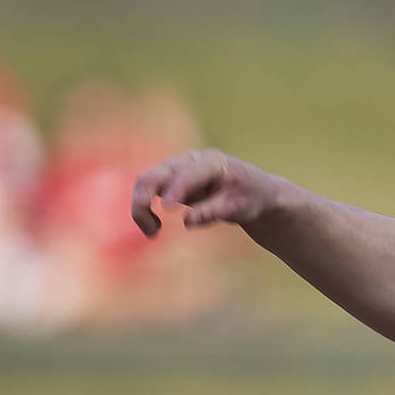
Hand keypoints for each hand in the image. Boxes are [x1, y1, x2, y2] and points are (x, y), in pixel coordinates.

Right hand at [131, 149, 285, 235]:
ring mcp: (177, 169)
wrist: (253, 192)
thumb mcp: (239, 207)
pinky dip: (145, 209)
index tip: (168, 210)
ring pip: (146, 182)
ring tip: (153, 232)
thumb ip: (214, 212)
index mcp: (213, 162)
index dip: (177, 189)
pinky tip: (154, 228)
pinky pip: (148, 191)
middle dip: (144, 198)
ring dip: (141, 207)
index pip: (188, 174)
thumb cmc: (249, 197)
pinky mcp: (170, 181)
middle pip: (155, 174)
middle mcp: (190, 161)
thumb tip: (186, 222)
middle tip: (151, 229)